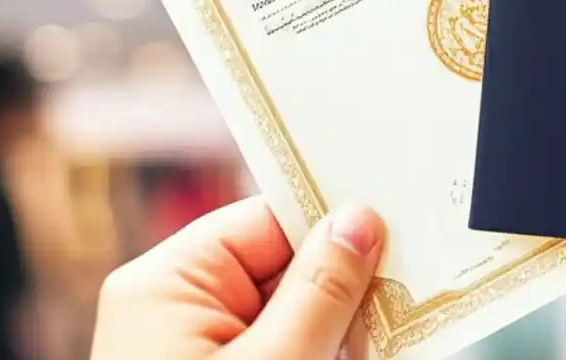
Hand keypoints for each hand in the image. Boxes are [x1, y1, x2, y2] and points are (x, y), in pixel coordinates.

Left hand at [91, 197, 384, 359]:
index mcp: (164, 281)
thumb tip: (359, 221)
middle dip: (340, 287)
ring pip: (289, 312)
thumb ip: (319, 292)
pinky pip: (277, 343)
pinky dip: (317, 350)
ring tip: (374, 333)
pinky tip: (349, 353)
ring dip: (334, 328)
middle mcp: (171, 306)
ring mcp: (191, 346)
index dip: (333, 225)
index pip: (268, 219)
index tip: (396, 227)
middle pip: (285, 267)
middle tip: (400, 297)